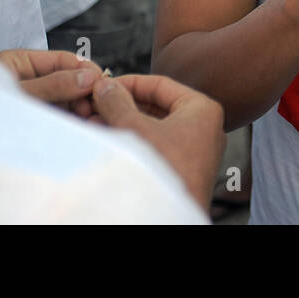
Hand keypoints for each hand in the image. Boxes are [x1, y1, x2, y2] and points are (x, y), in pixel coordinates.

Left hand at [0, 48, 102, 113]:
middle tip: (96, 108)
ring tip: (90, 120)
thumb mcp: (21, 94)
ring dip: (81, 108)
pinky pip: (58, 116)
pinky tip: (82, 127)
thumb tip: (89, 76)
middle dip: (85, 92)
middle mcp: (28, 79)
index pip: (63, 60)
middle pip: (68, 79)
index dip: (85, 70)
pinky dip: (72, 121)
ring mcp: (32, 100)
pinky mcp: (34, 119)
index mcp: (20, 63)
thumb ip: (54, 85)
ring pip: (66, 100)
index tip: (102, 84)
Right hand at [90, 74, 225, 212]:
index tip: (105, 85)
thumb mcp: (135, 128)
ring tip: (95, 123)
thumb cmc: (163, 169)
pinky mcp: (184, 168)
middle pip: (156, 106)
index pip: (160, 84)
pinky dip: (134, 141)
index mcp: (202, 109)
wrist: (170, 215)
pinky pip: (157, 145)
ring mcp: (195, 150)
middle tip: (95, 105)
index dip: (129, 83)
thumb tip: (105, 85)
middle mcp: (204, 127)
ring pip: (154, 127)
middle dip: (123, 106)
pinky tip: (109, 140)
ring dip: (124, 123)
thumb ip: (118, 102)